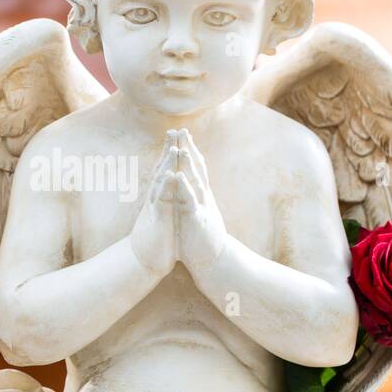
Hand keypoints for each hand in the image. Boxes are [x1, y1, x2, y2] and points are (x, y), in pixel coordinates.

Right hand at [130, 134, 178, 277]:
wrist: (142, 262)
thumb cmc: (154, 241)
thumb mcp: (160, 217)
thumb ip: (163, 203)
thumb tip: (164, 191)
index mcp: (160, 198)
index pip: (165, 172)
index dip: (170, 154)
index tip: (177, 137)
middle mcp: (156, 199)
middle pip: (161, 170)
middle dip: (168, 150)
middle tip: (173, 130)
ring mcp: (155, 208)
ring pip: (161, 182)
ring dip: (166, 165)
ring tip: (174, 147)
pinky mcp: (157, 220)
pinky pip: (161, 201)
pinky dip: (165, 186)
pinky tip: (170, 174)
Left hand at [171, 128, 228, 277]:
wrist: (213, 261)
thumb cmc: (201, 237)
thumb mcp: (196, 211)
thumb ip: (192, 197)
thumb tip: (188, 183)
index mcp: (198, 194)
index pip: (194, 168)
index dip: (188, 150)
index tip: (181, 133)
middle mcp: (202, 197)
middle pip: (196, 168)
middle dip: (188, 149)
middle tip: (181, 130)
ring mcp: (201, 207)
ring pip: (194, 181)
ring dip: (188, 164)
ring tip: (181, 147)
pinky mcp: (197, 219)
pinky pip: (189, 202)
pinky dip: (184, 188)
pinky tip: (178, 176)